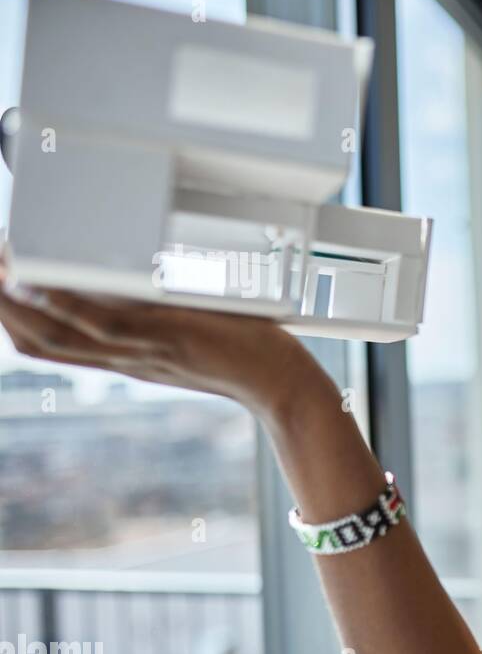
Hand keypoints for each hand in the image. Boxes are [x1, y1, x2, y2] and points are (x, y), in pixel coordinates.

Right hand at [0, 263, 328, 423]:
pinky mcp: (167, 340)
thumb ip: (151, 307)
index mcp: (120, 355)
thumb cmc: (240, 349)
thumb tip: (127, 271)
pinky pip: (105, 325)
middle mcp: (121, 358)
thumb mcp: (182, 326)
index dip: (8, 312)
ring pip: (59, 334)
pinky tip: (42, 281)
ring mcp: (141, 351)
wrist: (282, 383)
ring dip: (16, 300)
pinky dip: (67, 303)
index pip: (45, 341)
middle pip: (37, 338)